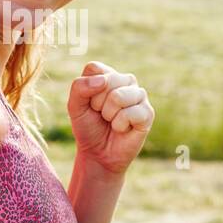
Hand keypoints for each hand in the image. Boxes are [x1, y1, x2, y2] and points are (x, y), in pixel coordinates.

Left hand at [66, 60, 153, 174]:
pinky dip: (120, 125)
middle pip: (107, 81)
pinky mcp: (148, 112)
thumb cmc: (88, 127)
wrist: (98, 154)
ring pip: (118, 96)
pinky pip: (130, 113)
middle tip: (101, 115)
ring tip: (112, 121)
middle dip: (97, 104)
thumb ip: (80, 87)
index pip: (95, 68)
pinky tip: (123, 129)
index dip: (86, 89)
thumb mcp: (75, 106)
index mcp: (108, 75)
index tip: (89, 103)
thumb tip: (104, 81)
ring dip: (108, 115)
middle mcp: (126, 81)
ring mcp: (139, 96)